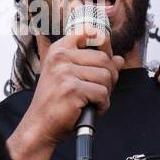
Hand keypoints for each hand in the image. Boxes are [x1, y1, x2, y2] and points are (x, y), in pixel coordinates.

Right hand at [20, 28, 122, 149]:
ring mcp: (65, 72)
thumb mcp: (73, 77)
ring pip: (106, 76)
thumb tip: (119, 59)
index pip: (90, 33)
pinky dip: (102, 105)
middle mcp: (60, 57)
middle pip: (104, 59)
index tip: (104, 60)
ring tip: (92, 101)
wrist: (40, 126)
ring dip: (105, 93)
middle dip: (109, 77)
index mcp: (59, 50)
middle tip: (99, 91)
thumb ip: (95, 65)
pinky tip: (91, 109)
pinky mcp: (72, 89)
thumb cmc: (57, 102)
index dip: (104, 45)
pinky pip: (102, 93)